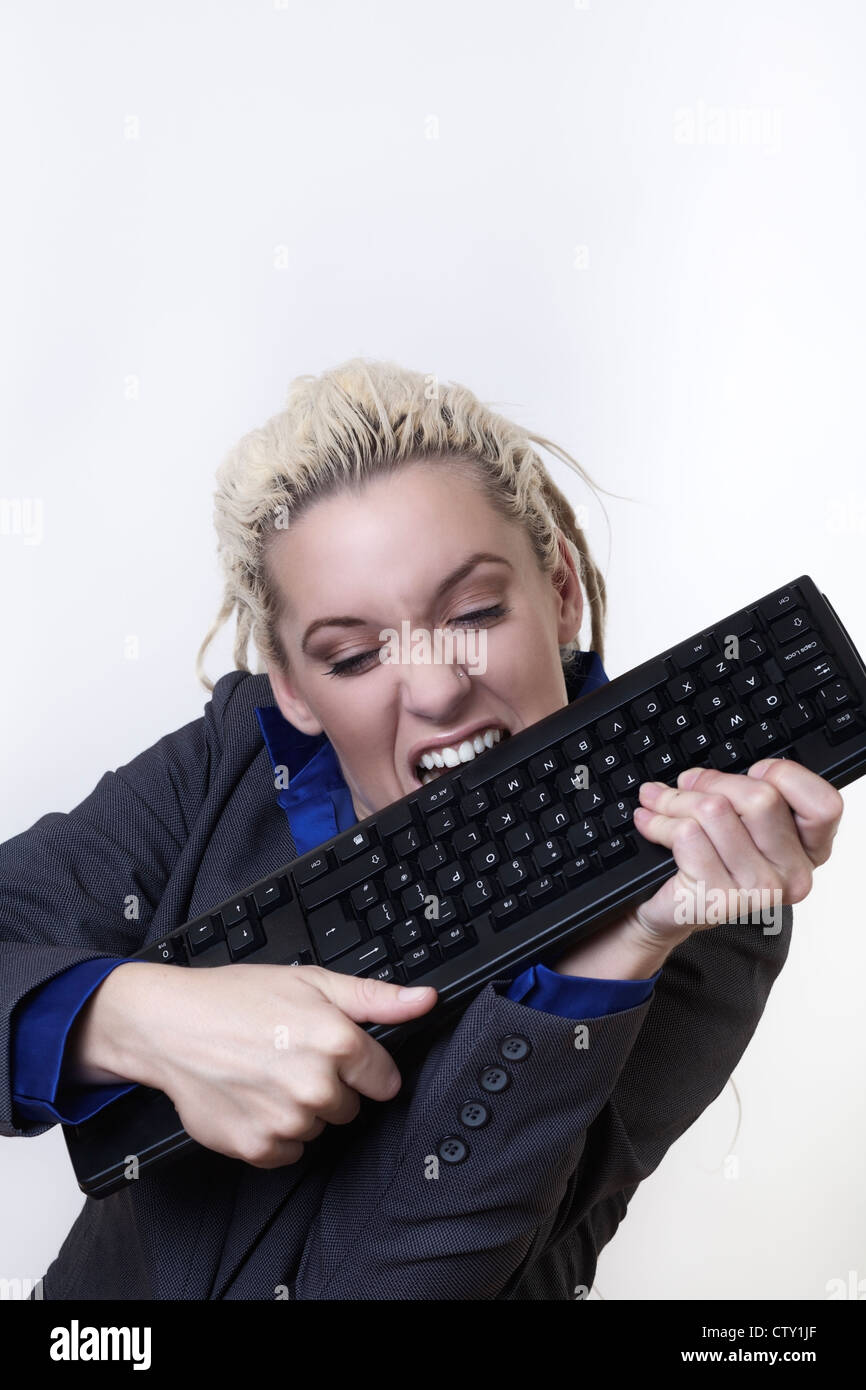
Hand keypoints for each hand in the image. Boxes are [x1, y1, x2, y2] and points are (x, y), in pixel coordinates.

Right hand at [66, 962, 436, 1168]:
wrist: (169, 1025)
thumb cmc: (236, 998)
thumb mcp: (312, 981)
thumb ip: (376, 998)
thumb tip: (426, 1001)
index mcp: (336, 1042)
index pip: (384, 1080)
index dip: (362, 1066)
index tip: (337, 1055)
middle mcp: (316, 1086)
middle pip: (351, 1106)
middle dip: (329, 1085)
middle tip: (290, 1055)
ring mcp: (286, 1121)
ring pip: (319, 1128)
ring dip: (300, 1108)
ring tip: (265, 1073)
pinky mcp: (258, 1148)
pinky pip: (288, 1152)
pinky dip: (274, 1132)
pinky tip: (252, 1099)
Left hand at [554, 758, 843, 979]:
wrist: (672, 911)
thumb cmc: (708, 862)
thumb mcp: (739, 825)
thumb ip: (746, 797)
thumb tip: (703, 773)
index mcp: (810, 851)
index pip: (824, 805)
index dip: (786, 776)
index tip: (755, 771)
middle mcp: (794, 875)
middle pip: (761, 797)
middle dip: (712, 781)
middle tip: (685, 783)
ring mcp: (760, 891)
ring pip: (715, 811)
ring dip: (675, 800)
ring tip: (658, 802)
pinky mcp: (721, 900)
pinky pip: (686, 835)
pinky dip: (659, 822)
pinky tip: (649, 822)